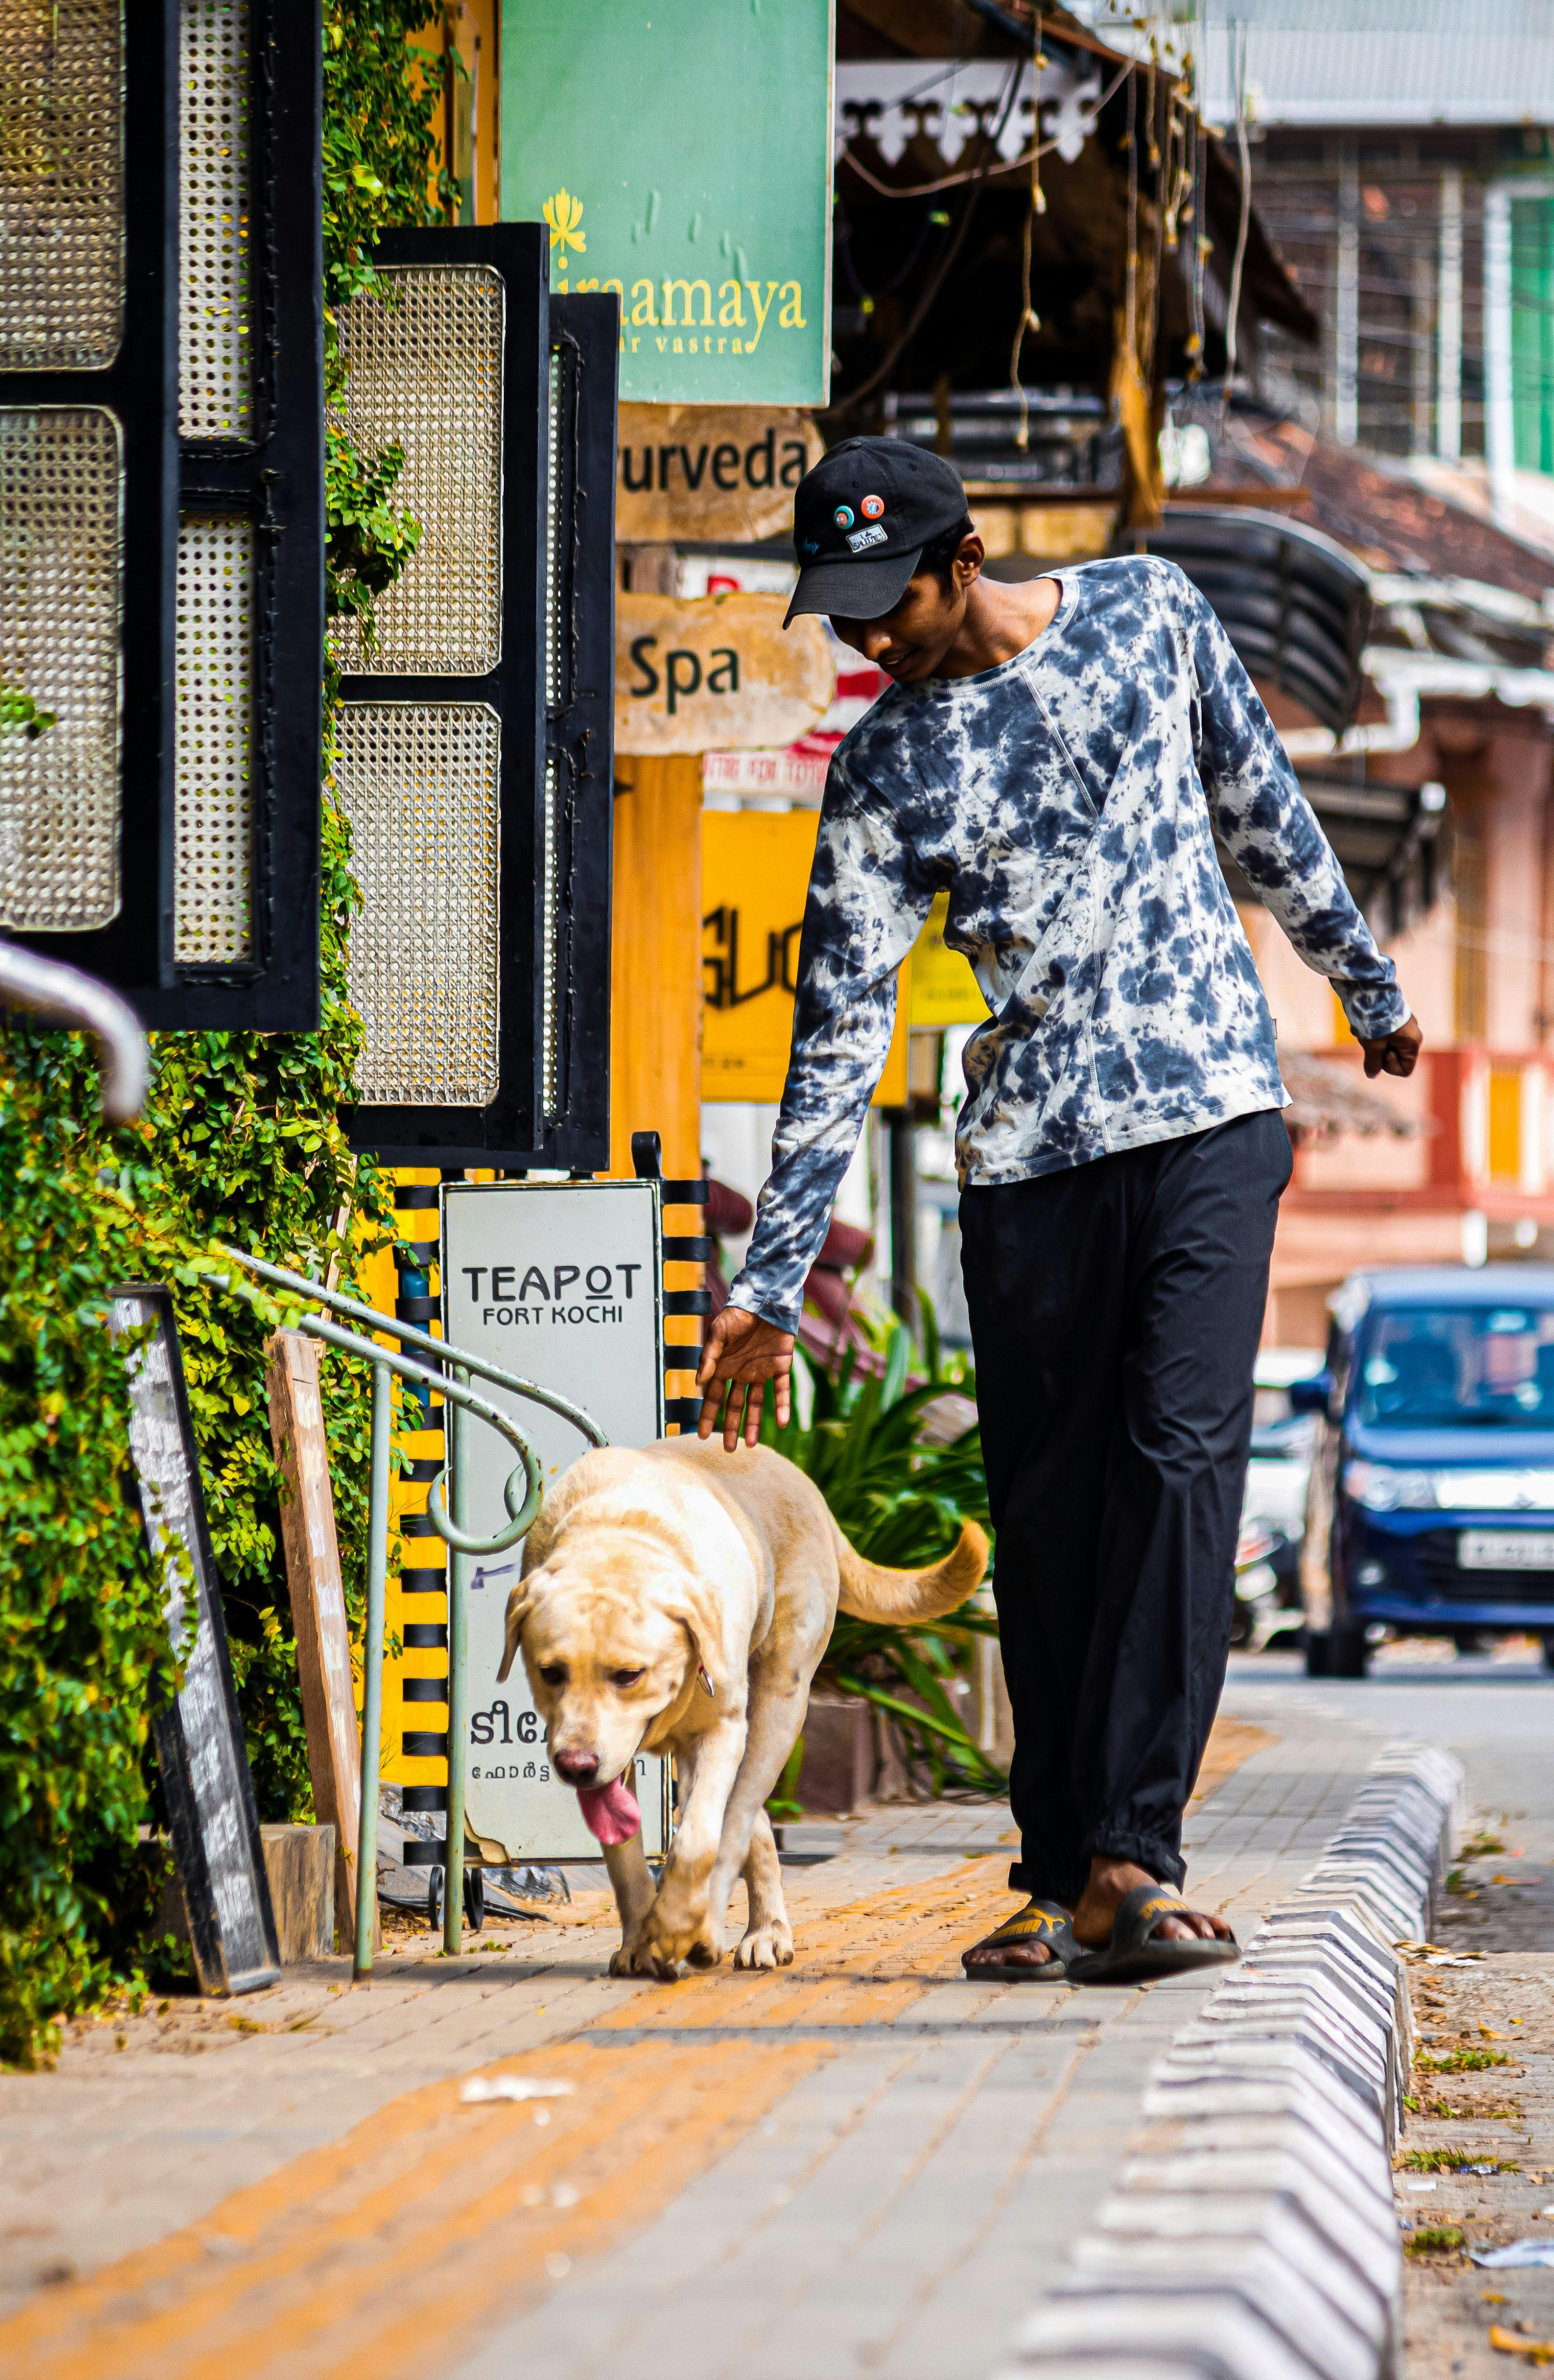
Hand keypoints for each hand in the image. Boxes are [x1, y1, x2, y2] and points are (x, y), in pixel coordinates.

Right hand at [695, 1306, 794, 1449]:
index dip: (707, 1416)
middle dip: (730, 1427)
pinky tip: (781, 1422)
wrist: (765, 1300)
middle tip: (728, 1450)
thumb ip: (709, 1358)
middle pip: (734, 1406)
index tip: (701, 1435)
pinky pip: (782, 1390)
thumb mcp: (719, 1334)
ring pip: (756, 1404)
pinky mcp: (780, 1367)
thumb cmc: (737, 1314)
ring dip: (753, 1424)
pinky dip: (782, 1406)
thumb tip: (698, 1384)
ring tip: (750, 1445)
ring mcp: (761, 1372)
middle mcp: (741, 1373)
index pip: (713, 1397)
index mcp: (723, 1367)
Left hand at [1358, 1015, 1422, 1078]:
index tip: (1381, 1052)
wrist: (1370, 990)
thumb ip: (1373, 1062)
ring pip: (1387, 1045)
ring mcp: (1405, 1025)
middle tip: (1372, 1038)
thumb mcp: (1372, 1045)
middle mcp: (1413, 1035)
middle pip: (1396, 1057)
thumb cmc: (1374, 1019)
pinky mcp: (1395, 1018)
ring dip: (1374, 1042)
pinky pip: (1384, 1034)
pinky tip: (1366, 1023)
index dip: (1389, 1067)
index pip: (1405, 1070)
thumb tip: (1372, 1075)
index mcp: (1413, 1043)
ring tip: (1367, 1029)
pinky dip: (1373, 1033)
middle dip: (1380, 1052)